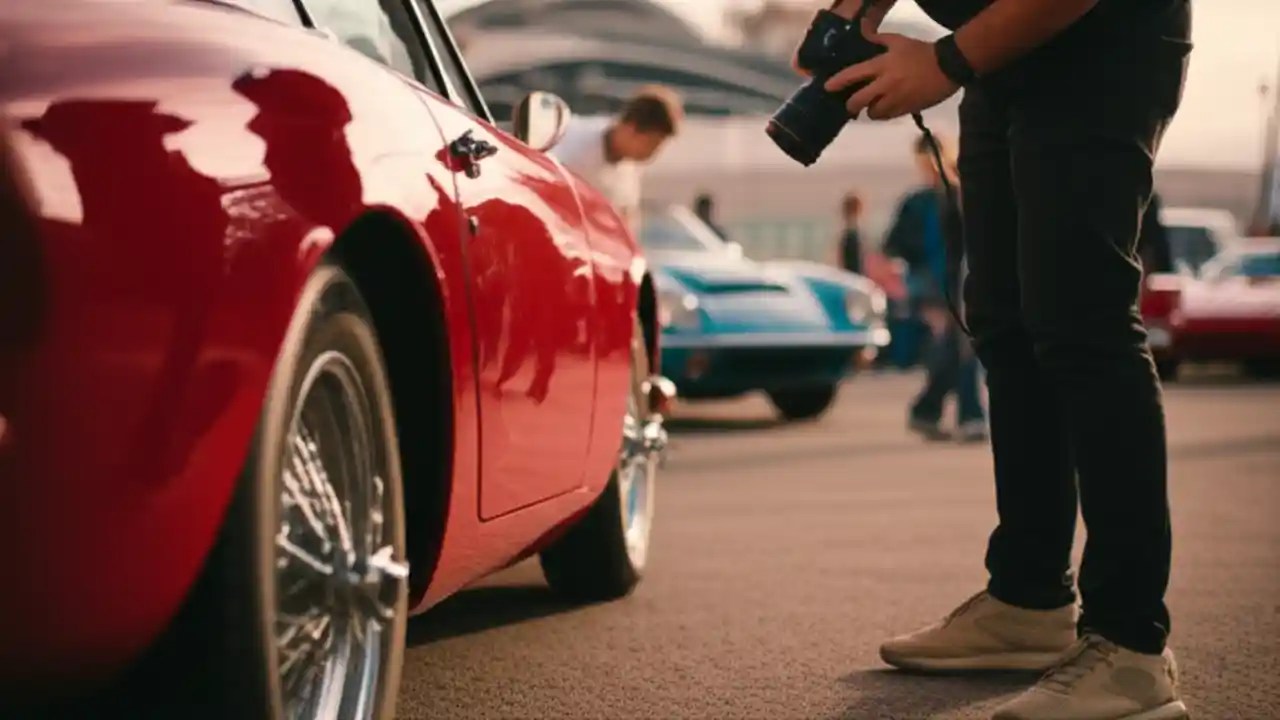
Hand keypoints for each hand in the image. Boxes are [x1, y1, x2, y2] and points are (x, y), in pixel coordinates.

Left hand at [824, 34, 959, 119]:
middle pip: (858, 101)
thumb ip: (878, 38)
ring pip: (873, 113)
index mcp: (882, 65)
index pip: (853, 75)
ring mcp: (896, 99)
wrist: (949, 65)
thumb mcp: (899, 41)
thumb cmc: (922, 52)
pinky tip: (888, 108)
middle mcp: (886, 84)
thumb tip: (863, 31)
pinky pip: (888, 117)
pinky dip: (885, 114)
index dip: (838, 82)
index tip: (827, 87)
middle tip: (851, 105)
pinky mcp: (907, 109)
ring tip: (874, 105)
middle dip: (851, 105)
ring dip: (870, 111)